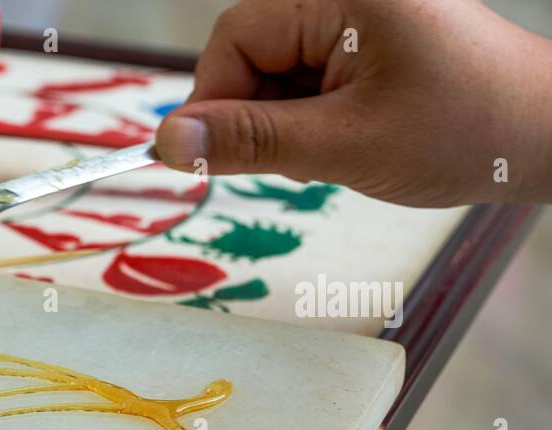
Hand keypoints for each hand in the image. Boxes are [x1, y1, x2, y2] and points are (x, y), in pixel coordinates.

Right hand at [155, 0, 551, 206]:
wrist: (546, 137)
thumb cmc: (466, 129)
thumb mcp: (345, 145)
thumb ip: (250, 142)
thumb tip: (167, 142)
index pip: (235, 37)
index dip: (217, 102)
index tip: (218, 159)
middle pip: (249, 53)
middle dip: (258, 116)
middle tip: (302, 158)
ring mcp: (355, 17)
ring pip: (271, 74)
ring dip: (284, 125)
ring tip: (337, 149)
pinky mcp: (364, 44)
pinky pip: (301, 81)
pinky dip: (307, 122)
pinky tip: (344, 140)